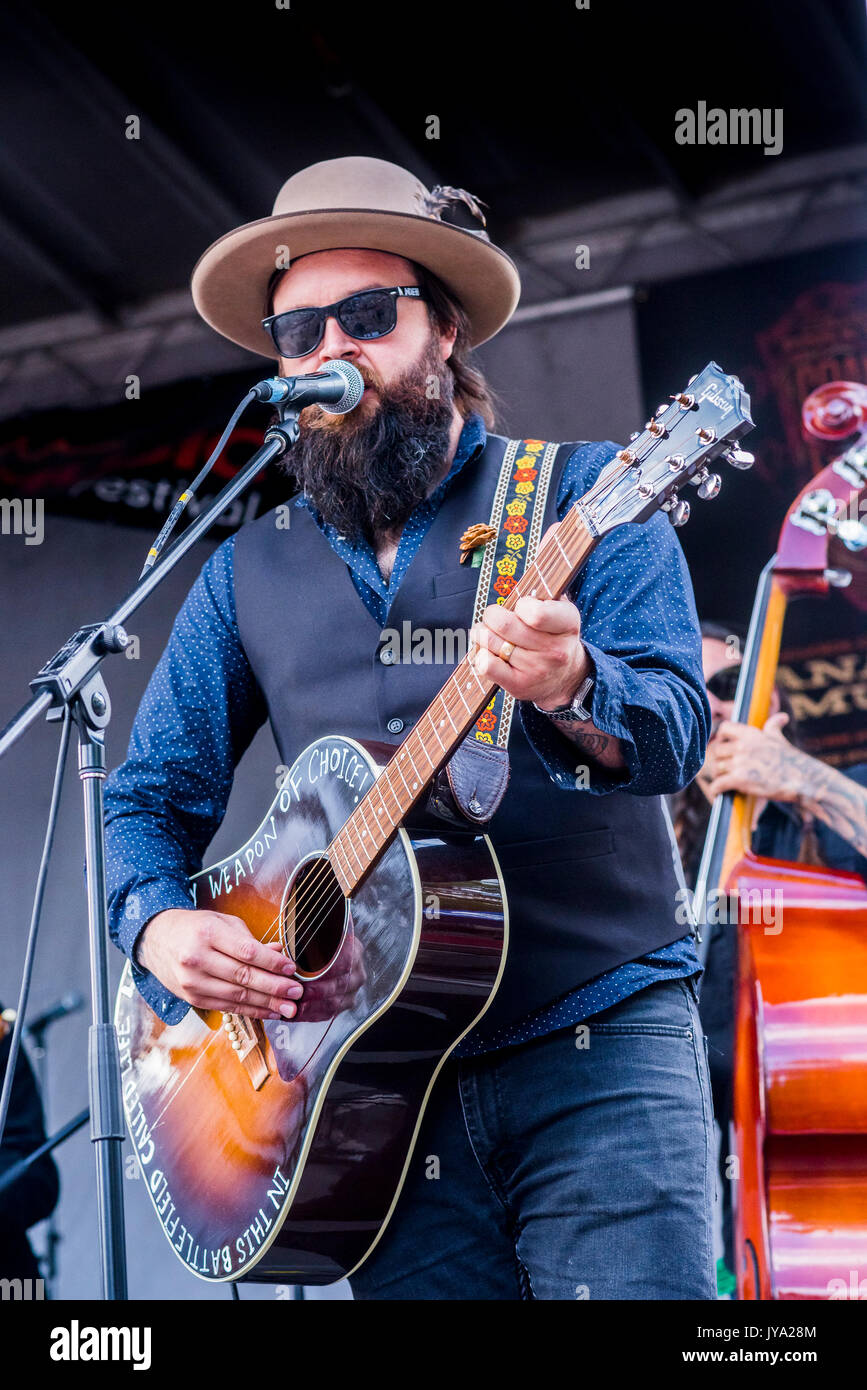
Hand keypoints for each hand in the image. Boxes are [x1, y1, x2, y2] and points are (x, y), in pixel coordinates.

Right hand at [137, 908, 303, 1019]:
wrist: (156, 940)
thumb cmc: (194, 928)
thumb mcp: (222, 922)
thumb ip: (250, 939)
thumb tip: (279, 953)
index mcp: (208, 933)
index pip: (246, 951)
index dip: (272, 963)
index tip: (292, 969)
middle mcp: (197, 958)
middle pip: (243, 977)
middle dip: (274, 987)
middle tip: (297, 993)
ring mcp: (192, 981)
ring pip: (236, 995)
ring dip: (266, 1004)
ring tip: (289, 1008)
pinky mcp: (192, 998)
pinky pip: (226, 1006)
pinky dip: (250, 1010)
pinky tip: (269, 1011)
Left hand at [468, 528, 588, 708]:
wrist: (564, 679)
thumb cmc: (554, 631)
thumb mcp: (559, 600)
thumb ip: (552, 566)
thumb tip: (558, 526)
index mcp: (567, 623)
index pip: (536, 613)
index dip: (521, 605)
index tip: (521, 604)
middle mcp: (555, 649)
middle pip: (506, 626)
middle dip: (492, 616)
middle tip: (494, 615)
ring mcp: (537, 670)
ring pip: (492, 644)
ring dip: (482, 634)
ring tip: (487, 632)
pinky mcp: (519, 687)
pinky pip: (486, 667)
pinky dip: (478, 655)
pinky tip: (484, 650)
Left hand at [700, 713, 807, 803]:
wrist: (803, 779)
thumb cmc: (791, 760)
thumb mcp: (780, 739)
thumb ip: (774, 726)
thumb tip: (783, 717)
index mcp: (751, 734)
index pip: (724, 728)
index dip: (721, 737)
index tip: (723, 745)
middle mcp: (743, 745)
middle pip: (717, 750)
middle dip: (718, 759)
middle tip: (723, 768)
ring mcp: (741, 762)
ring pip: (717, 767)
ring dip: (718, 775)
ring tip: (723, 780)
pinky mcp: (740, 779)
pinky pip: (719, 784)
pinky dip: (716, 789)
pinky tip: (719, 793)